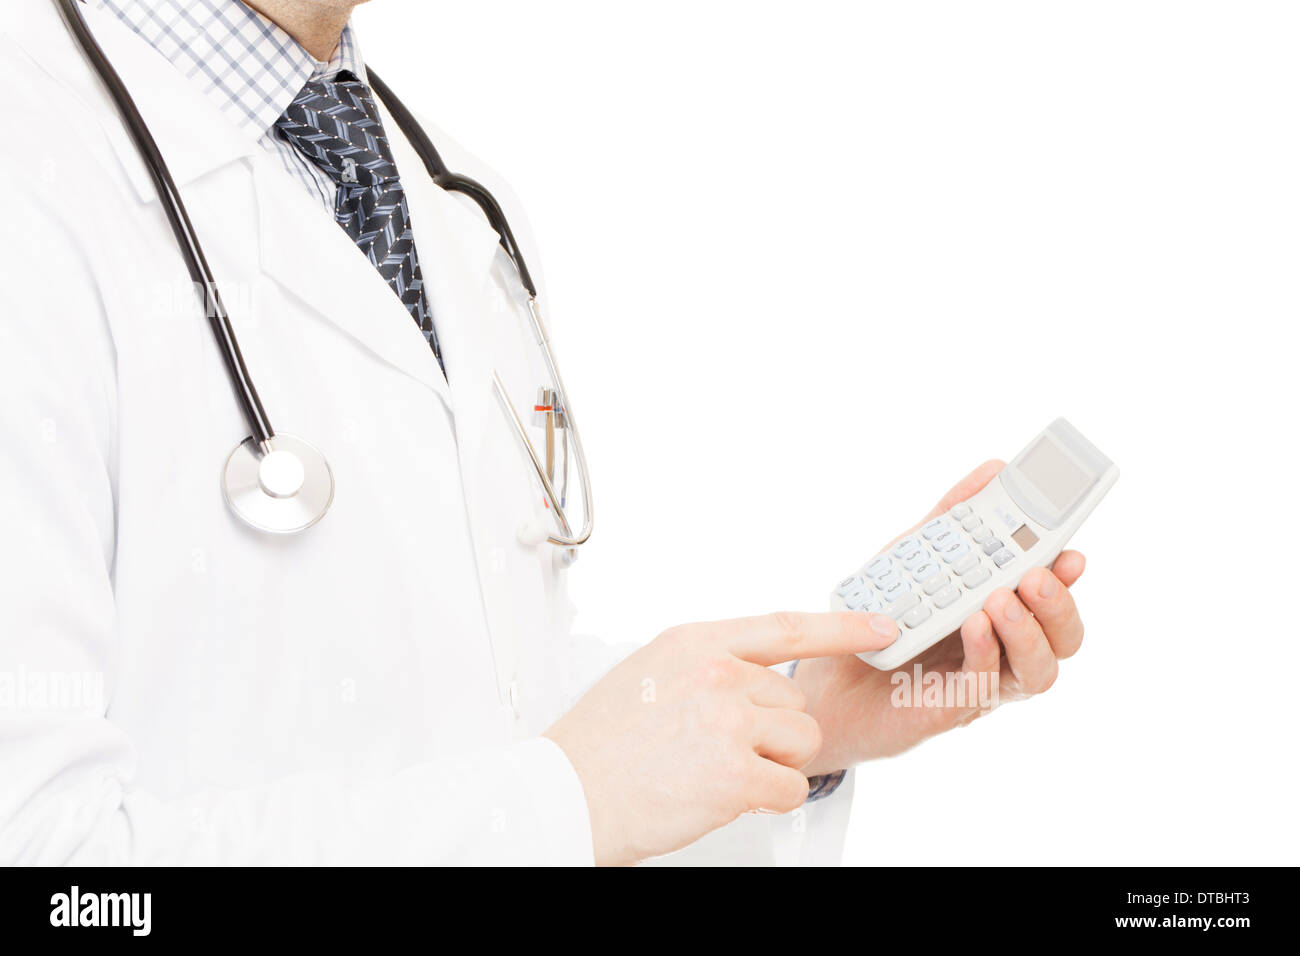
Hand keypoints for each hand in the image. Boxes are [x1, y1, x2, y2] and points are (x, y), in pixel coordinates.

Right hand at [545, 611, 897, 865]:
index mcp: (696, 642)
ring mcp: (727, 721)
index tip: (881, 627)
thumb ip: (706, 664)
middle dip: (773, 730)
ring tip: (716, 769)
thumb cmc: (600, 744)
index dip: (843, 627)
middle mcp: (716, 674)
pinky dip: (767, 800)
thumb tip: (751, 676)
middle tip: (718, 747)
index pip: (787, 626)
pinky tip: (720, 794)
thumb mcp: (649, 673)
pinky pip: (791, 787)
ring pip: (802, 742)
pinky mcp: (735, 774)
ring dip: (774, 765)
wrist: (565, 795)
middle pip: (796, 700)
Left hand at [793, 460, 1088, 775]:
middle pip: (1062, 637)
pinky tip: (973, 627)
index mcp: (1002, 612)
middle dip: (1058, 605)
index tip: (1072, 551)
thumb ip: (951, 518)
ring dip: (1028, 633)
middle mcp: (1002, 651)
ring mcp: (981, 682)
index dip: (1069, 576)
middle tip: (1036, 575)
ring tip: (1000, 600)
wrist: (827, 681)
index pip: (1053, 596)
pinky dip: (984, 654)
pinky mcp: (950, 707)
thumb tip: (994, 469)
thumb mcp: (912, 557)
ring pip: (1038, 670)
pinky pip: (982, 687)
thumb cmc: (879, 619)